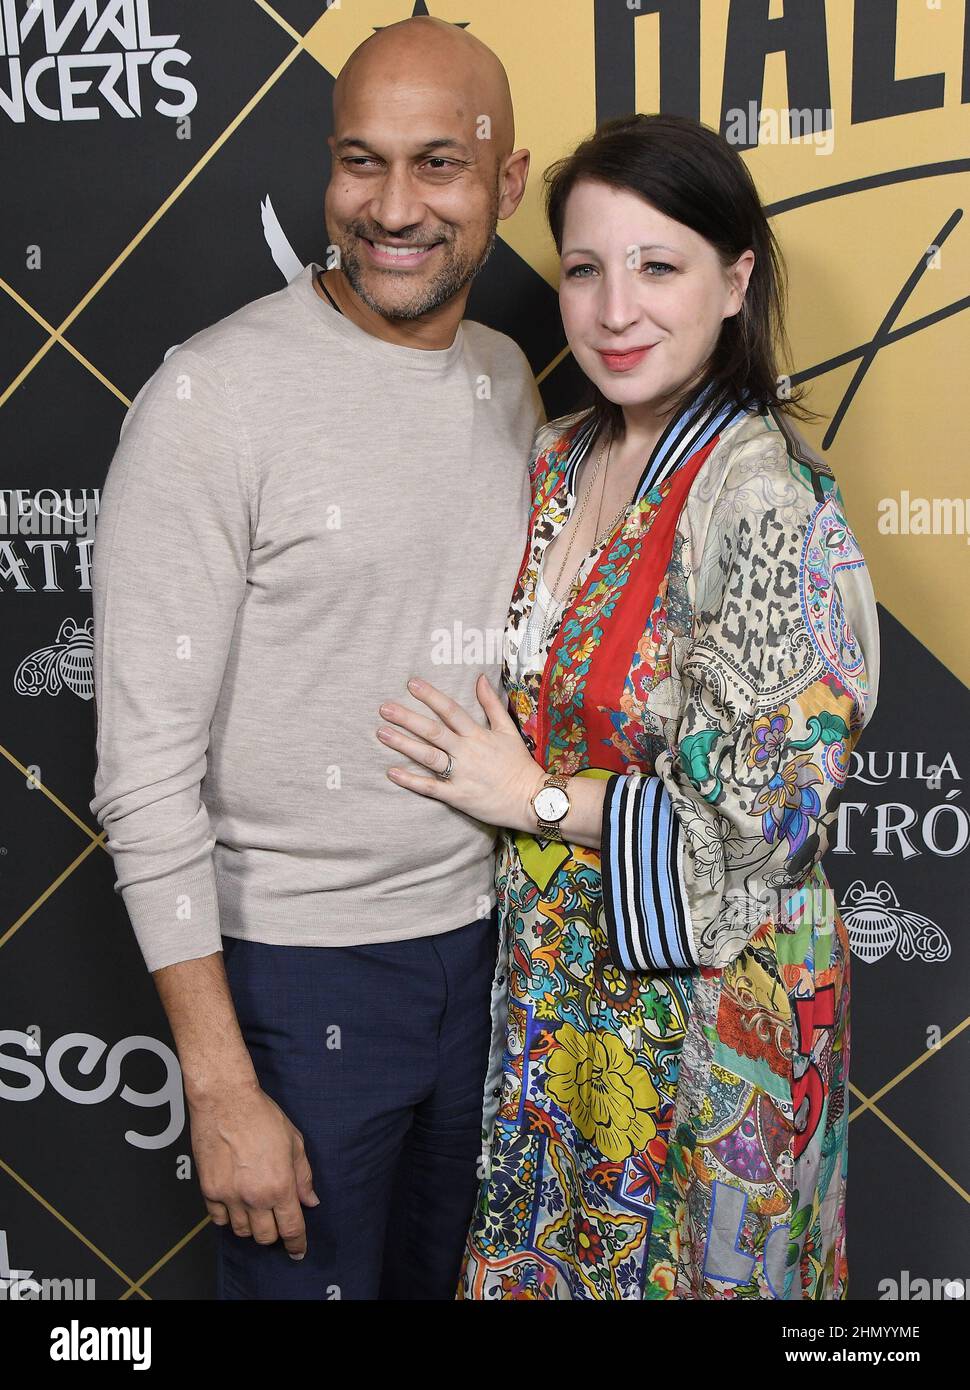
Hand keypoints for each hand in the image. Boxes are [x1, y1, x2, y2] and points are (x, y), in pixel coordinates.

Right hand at [190, 1080, 318, 1259]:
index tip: (298, 1250)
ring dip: (252, 1226)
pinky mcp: (209, 1190)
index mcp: (279, 1185)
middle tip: (276, 1221)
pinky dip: (228, 1217)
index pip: (291, 1228)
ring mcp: (229, 1196)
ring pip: (242, 1232)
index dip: (297, 1244)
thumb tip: (310, 1200)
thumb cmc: (261, 1115)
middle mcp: (254, 1196)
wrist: (226, 1101)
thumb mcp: (294, 1142)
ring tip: (256, 1209)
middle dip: (275, 1233)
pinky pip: (219, 1219)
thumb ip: (303, 1175)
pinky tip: (235, 1204)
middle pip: (266, 1236)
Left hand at [377, 674, 545, 832]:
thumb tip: (480, 678)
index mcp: (478, 734)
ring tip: (382, 733)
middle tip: (384, 708)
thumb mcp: (508, 730)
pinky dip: (411, 780)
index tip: (412, 684)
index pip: (450, 710)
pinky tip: (392, 772)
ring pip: (428, 756)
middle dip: (407, 718)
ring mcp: (461, 774)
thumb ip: (492, 704)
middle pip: (433, 731)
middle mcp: (467, 752)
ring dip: (404, 744)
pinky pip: (431, 787)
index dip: (430, 696)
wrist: (532, 798)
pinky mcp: (458, 796)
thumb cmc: (519, 764)